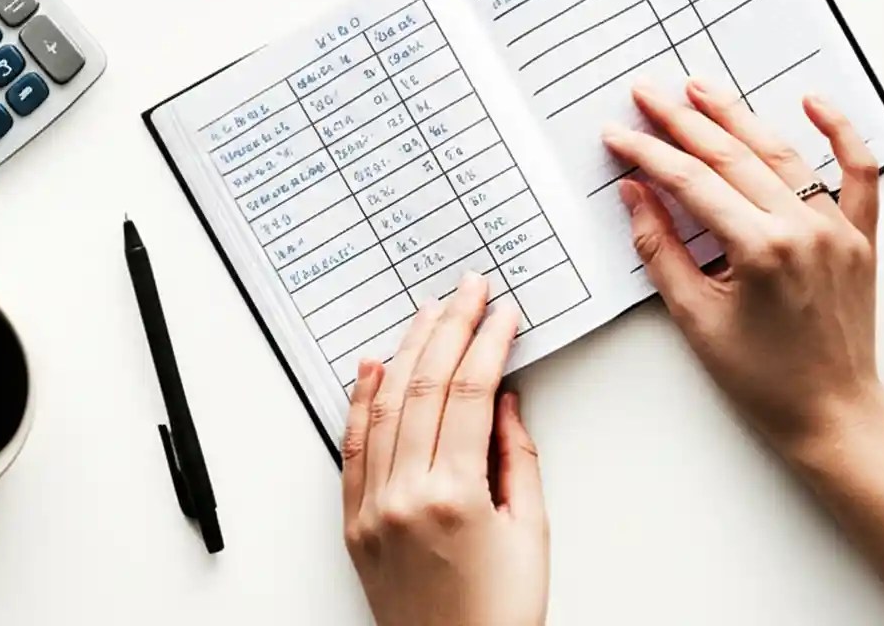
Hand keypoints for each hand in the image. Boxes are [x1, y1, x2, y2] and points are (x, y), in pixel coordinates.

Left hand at [341, 274, 548, 625]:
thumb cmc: (499, 613)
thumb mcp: (531, 533)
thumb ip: (516, 458)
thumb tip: (503, 401)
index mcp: (455, 495)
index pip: (468, 392)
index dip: (488, 343)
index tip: (502, 313)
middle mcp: (405, 494)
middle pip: (424, 386)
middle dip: (450, 328)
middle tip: (467, 290)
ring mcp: (372, 506)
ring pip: (384, 407)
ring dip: (407, 351)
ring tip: (428, 312)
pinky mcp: (353, 520)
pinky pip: (351, 446)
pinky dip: (361, 401)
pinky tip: (372, 366)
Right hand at [604, 78, 883, 451]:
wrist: (830, 412)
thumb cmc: (762, 378)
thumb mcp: (694, 317)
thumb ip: (661, 249)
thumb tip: (635, 194)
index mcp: (759, 249)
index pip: (691, 181)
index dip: (648, 154)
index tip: (618, 135)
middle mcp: (802, 228)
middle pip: (731, 156)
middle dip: (682, 121)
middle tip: (647, 93)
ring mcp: (836, 227)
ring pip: (781, 154)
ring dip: (737, 116)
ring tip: (700, 87)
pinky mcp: (860, 236)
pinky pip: (857, 172)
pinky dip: (839, 133)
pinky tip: (813, 102)